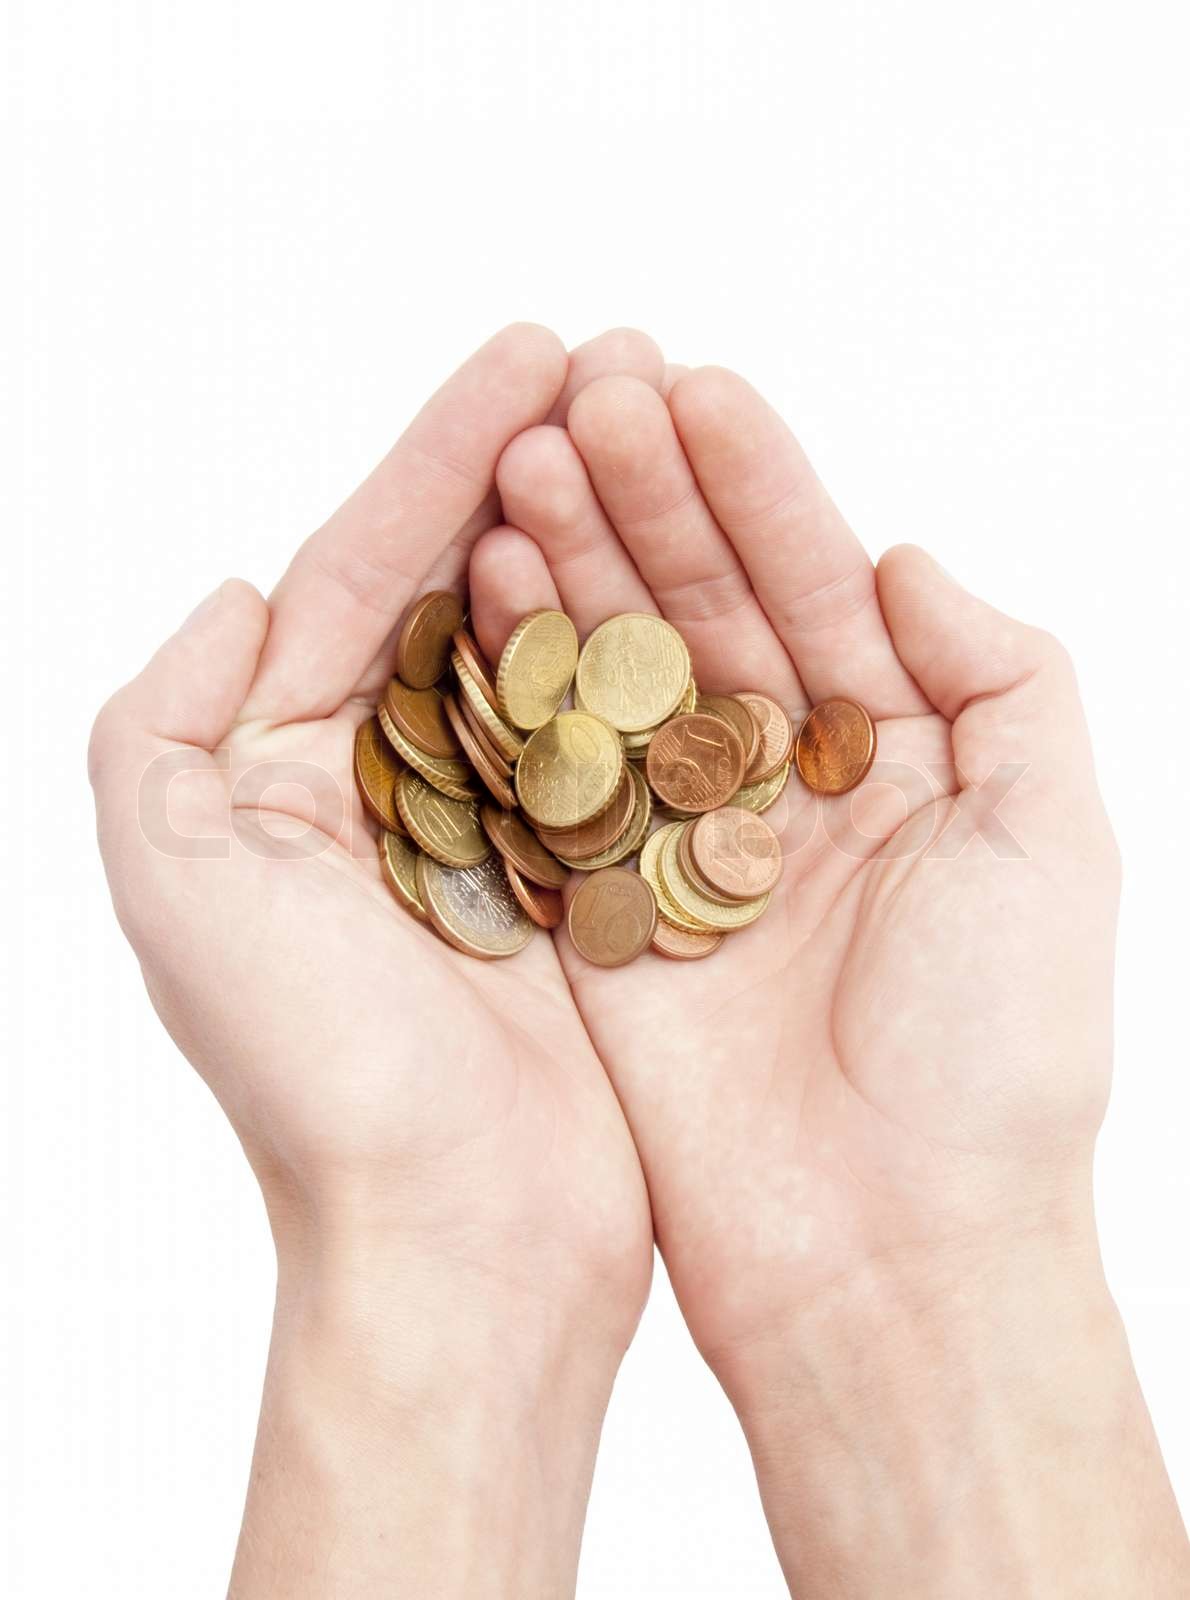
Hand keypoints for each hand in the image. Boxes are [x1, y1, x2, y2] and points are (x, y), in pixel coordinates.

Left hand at [89, 326, 663, 1596]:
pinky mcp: (582, 881)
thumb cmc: (316, 1074)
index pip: (351, 572)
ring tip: (663, 430)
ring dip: (597, 539)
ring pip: (544, 648)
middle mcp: (381, 789)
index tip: (527, 355)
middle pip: (453, 589)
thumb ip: (158, 723)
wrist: (462, 1241)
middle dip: (525, 469)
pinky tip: (697, 574)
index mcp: (278, 771)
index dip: (434, 457)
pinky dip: (650, 655)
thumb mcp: (174, 881)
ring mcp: (490, 830)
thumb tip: (226, 594)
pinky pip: (616, 740)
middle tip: (614, 358)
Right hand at [469, 369, 1189, 1594]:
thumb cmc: (997, 1058)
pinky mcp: (599, 911)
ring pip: (617, 674)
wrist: (886, 1253)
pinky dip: (516, 680)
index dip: (760, 485)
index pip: (815, 585)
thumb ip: (1004, 679)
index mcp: (895, 757)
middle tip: (585, 389)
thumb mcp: (1054, 843)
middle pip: (703, 609)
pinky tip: (479, 582)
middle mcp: (781, 785)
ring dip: (571, 563)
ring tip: (522, 460)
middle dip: (648, 497)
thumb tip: (908, 555)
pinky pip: (551, 775)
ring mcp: (681, 844)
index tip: (696, 387)